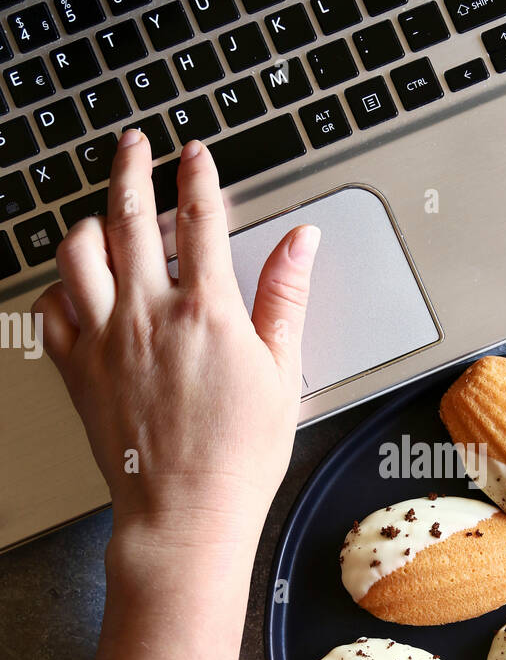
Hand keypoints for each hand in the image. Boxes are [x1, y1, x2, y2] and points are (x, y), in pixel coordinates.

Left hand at [33, 130, 319, 556]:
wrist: (186, 513)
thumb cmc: (238, 456)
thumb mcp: (283, 372)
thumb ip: (287, 297)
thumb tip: (301, 243)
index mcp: (206, 311)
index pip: (198, 216)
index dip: (197, 174)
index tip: (193, 153)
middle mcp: (148, 315)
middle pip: (128, 215)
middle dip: (130, 167)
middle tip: (134, 145)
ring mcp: (105, 340)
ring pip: (77, 253)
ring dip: (89, 223)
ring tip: (102, 215)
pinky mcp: (77, 371)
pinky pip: (49, 311)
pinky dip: (58, 288)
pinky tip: (75, 286)